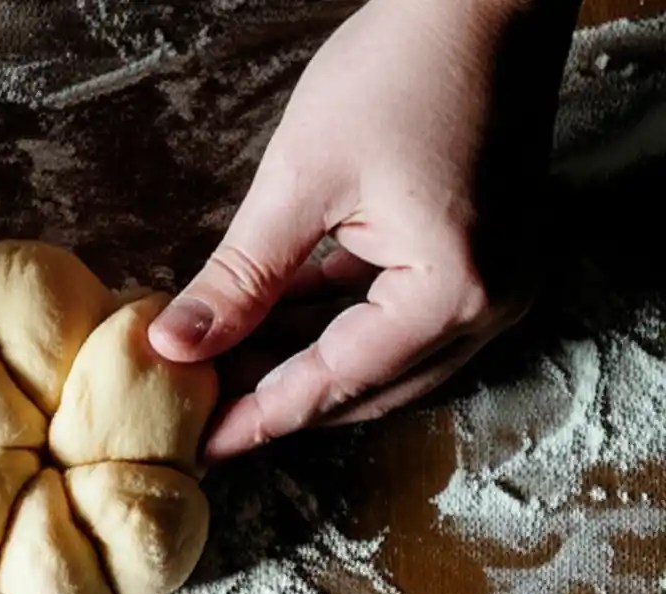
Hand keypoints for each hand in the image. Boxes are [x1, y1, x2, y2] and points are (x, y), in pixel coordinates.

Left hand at [150, 0, 578, 459]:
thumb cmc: (400, 69)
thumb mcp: (302, 182)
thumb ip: (239, 277)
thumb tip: (175, 344)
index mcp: (454, 294)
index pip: (335, 381)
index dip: (259, 417)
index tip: (200, 448)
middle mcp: (490, 306)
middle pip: (367, 386)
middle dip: (281, 399)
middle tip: (205, 414)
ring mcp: (495, 283)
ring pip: (383, 358)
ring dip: (306, 362)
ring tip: (227, 371)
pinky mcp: (483, 256)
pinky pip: (400, 315)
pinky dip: (337, 322)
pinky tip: (275, 322)